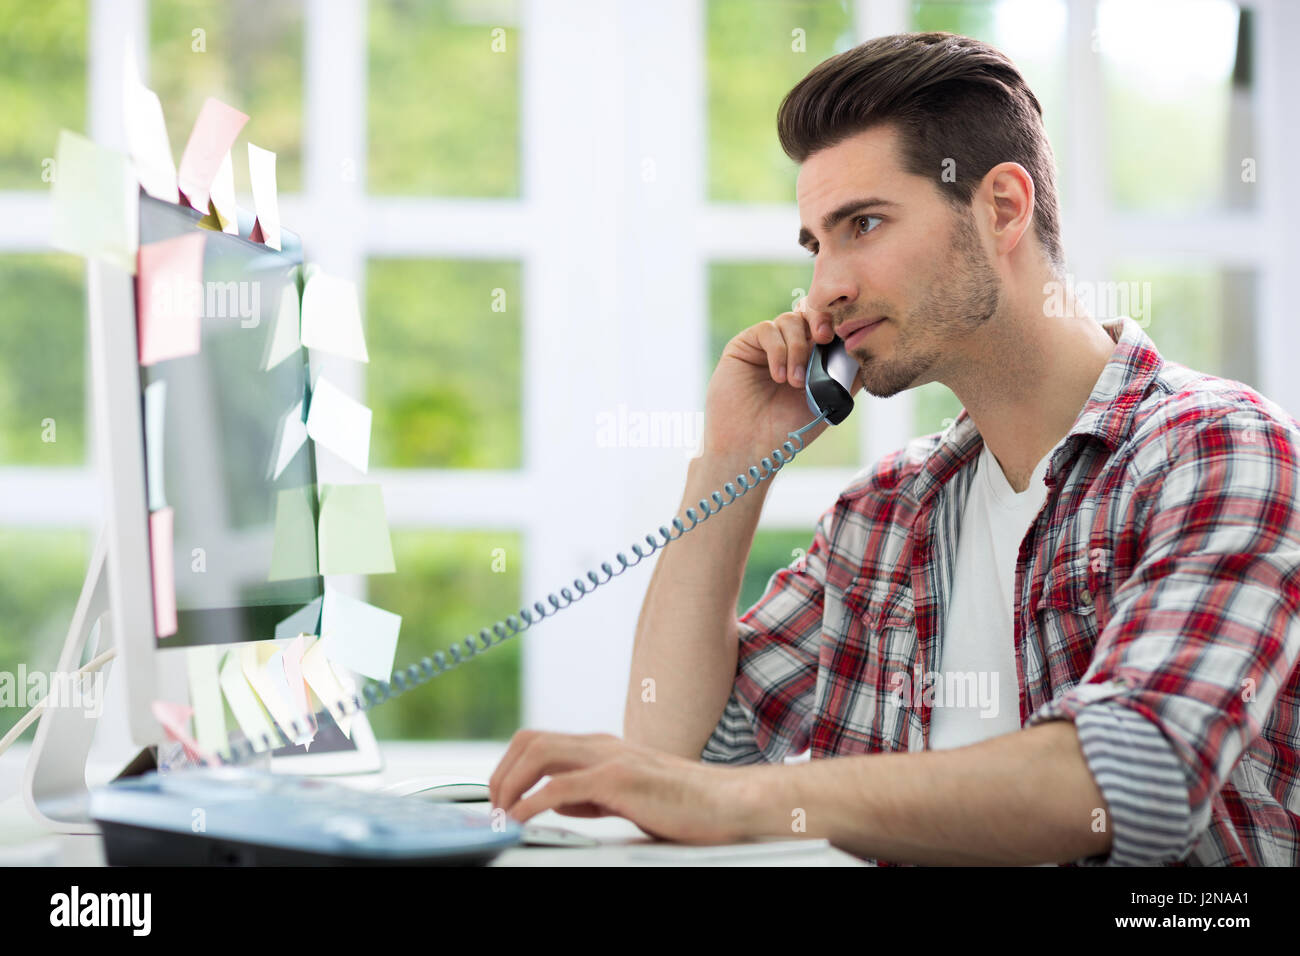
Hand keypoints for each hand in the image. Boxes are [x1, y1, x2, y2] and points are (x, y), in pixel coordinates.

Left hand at [488, 730, 753, 843]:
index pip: (539, 742)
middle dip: (501, 773)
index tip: (500, 800)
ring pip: (538, 753)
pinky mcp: (619, 780)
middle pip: (530, 740)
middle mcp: (601, 745)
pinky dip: (531, 804)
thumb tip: (555, 803)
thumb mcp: (626, 797)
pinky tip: (523, 820)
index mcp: (601, 748)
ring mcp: (610, 758)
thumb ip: (590, 796)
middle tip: (495, 808)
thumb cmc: (683, 804)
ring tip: (503, 813)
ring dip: (509, 784)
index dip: (509, 768)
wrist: (728, 802)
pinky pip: (559, 788)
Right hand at [701, 296, 862, 459]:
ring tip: (795, 382)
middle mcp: (790, 346)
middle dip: (821, 319)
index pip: (829, 325)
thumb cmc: (789, 430)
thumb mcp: (829, 402)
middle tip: (825, 338)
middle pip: (810, 312)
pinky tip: (779, 377)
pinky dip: (778, 351)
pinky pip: (767, 330)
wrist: (751, 447)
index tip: (846, 337)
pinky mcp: (744, 346)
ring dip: (798, 348)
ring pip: (790, 320)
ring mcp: (767, 345)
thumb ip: (848, 375)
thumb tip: (870, 350)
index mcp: (812, 357)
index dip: (839, 323)